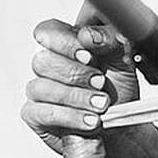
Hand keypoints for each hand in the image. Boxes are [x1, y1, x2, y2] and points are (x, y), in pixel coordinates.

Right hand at [21, 19, 138, 154]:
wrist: (121, 124)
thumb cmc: (118, 90)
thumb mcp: (123, 61)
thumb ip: (109, 40)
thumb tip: (87, 35)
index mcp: (66, 46)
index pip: (47, 32)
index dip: (66, 43)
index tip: (90, 56)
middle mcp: (49, 66)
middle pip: (43, 61)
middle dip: (76, 74)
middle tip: (100, 83)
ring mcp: (39, 90)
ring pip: (41, 87)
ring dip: (76, 97)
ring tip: (101, 105)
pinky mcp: (34, 115)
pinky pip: (42, 113)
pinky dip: (70, 117)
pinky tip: (90, 120)